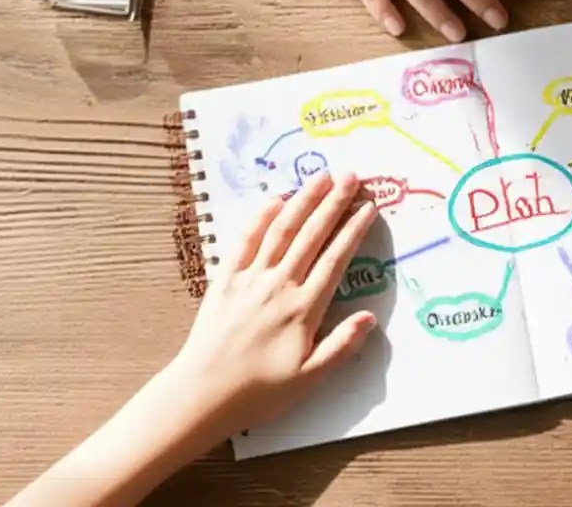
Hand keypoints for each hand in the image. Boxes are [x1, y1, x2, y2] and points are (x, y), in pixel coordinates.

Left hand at [169, 172, 378, 435]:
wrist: (202, 393)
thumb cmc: (259, 391)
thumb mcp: (310, 378)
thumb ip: (342, 346)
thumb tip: (369, 318)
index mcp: (304, 309)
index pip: (336, 259)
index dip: (354, 230)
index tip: (369, 207)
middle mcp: (279, 286)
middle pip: (312, 235)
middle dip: (334, 202)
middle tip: (352, 176)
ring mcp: (250, 279)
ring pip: (282, 230)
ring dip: (303, 200)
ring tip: (320, 177)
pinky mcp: (225, 281)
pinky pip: (245, 241)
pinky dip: (261, 218)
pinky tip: (275, 200)